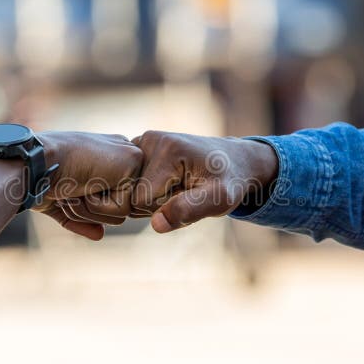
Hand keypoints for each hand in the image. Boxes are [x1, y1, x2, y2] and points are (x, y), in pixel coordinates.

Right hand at [34, 132, 142, 239]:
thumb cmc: (42, 177)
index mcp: (109, 159)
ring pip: (124, 212)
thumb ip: (83, 218)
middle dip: (90, 210)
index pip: (114, 201)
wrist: (32, 162)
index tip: (67, 190)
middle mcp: (122, 155)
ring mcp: (130, 158)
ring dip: (92, 209)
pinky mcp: (132, 163)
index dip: (88, 206)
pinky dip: (97, 205)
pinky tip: (82, 183)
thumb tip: (100, 235)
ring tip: (74, 186)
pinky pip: (123, 209)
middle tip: (68, 190)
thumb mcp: (62, 200)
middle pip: (121, 209)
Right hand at [130, 131, 277, 232]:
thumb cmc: (229, 181)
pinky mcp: (139, 147)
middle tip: (184, 191)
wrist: (235, 161)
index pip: (142, 199)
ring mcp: (142, 141)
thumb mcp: (220, 199)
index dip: (163, 208)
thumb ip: (189, 210)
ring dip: (152, 195)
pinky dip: (147, 187)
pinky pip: (130, 180)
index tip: (187, 197)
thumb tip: (156, 224)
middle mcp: (149, 139)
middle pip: (132, 193)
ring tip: (178, 186)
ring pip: (129, 188)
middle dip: (156, 202)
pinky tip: (168, 181)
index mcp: (167, 149)